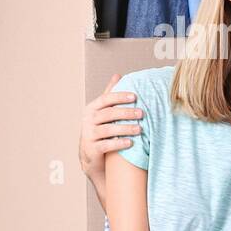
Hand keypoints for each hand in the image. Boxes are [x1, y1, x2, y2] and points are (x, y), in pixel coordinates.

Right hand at [78, 74, 144, 188]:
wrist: (90, 156)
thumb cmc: (100, 130)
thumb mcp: (102, 111)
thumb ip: (109, 94)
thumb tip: (118, 75)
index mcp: (92, 108)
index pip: (106, 98)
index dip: (120, 96)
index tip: (135, 96)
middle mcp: (88, 120)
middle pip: (109, 113)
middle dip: (126, 112)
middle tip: (142, 113)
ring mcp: (89, 135)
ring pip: (108, 129)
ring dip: (125, 128)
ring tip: (140, 129)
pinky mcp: (92, 149)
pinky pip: (106, 145)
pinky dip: (119, 143)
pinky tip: (131, 143)